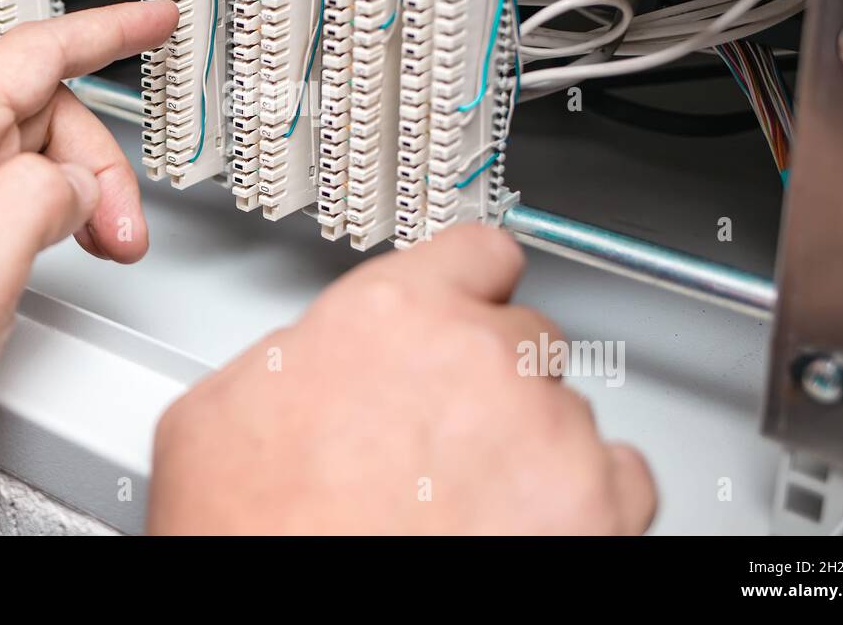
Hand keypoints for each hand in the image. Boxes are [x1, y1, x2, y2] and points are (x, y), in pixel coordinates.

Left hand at [0, 0, 177, 528]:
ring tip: (103, 248)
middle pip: (45, 111)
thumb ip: (46, 195)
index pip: (35, 52)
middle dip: (98, 168)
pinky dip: (53, 212)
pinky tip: (66, 244)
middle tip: (123, 233)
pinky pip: (10, 185)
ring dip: (81, 197)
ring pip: (35, 152)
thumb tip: (74, 184)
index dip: (107, 33)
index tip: (154, 19)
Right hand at [148, 224, 656, 534]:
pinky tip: (522, 522)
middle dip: (490, 379)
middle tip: (443, 436)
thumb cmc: (251, 531)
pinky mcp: (593, 505)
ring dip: (531, 441)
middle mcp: (478, 354)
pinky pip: (622, 476)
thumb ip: (293, 351)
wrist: (284, 615)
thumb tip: (315, 354)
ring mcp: (544, 428)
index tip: (479, 301)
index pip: (479, 253)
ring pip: (567, 406)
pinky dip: (588, 499)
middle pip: (523, 336)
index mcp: (390, 313)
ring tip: (468, 497)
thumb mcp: (219, 407)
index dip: (474, 284)